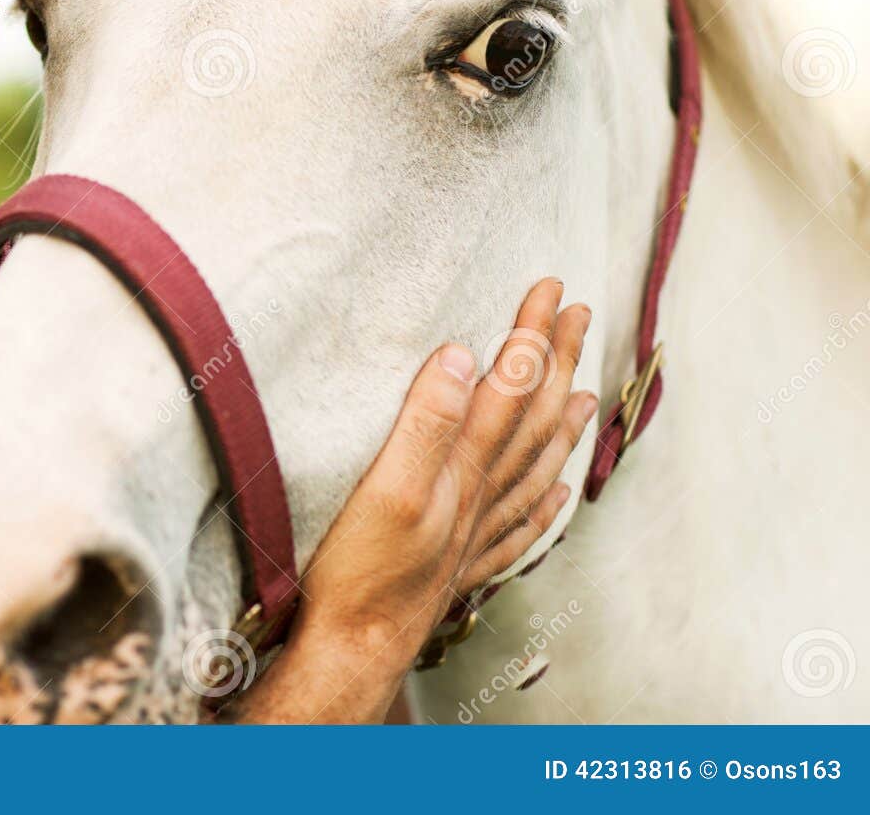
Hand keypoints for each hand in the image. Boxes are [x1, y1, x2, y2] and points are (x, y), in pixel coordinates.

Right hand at [225, 278, 593, 723]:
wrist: (353, 650)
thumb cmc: (361, 573)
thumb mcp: (384, 486)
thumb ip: (426, 421)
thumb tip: (461, 356)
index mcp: (461, 471)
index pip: (508, 389)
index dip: (531, 337)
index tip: (552, 290)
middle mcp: (478, 499)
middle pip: (532, 420)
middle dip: (557, 362)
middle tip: (580, 315)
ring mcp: (473, 536)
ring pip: (534, 469)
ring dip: (561, 425)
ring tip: (586, 392)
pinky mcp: (459, 567)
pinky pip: (519, 529)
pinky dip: (543, 504)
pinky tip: (556, 494)